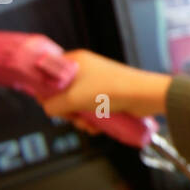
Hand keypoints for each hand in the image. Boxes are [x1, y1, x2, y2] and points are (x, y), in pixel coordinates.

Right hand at [39, 50, 171, 132]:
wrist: (143, 96)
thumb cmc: (109, 91)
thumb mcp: (73, 99)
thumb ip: (54, 105)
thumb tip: (48, 110)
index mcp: (75, 61)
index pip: (51, 73)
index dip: (46, 89)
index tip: (47, 103)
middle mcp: (86, 70)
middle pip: (63, 93)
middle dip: (67, 110)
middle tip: (73, 117)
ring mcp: (97, 83)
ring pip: (78, 104)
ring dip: (81, 119)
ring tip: (89, 125)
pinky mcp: (108, 96)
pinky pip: (92, 109)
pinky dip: (93, 120)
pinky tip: (97, 128)